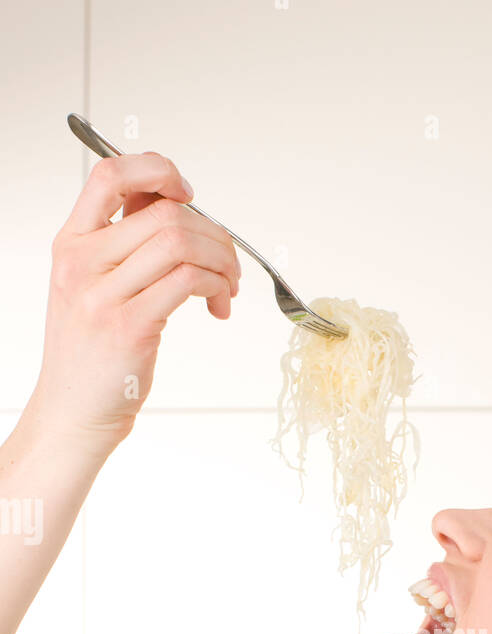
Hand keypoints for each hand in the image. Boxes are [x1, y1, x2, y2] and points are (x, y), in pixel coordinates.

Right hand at [30, 151, 241, 456]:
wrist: (75, 413)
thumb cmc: (92, 354)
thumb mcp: (92, 287)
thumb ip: (123, 244)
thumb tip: (169, 205)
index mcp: (71, 243)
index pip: (109, 175)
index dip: (157, 170)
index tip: (186, 193)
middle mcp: (82, 262)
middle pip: (163, 213)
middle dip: (213, 234)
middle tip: (228, 264)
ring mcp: (103, 295)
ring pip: (180, 242)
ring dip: (221, 261)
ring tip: (227, 288)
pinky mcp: (130, 326)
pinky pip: (188, 281)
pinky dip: (217, 287)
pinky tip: (218, 306)